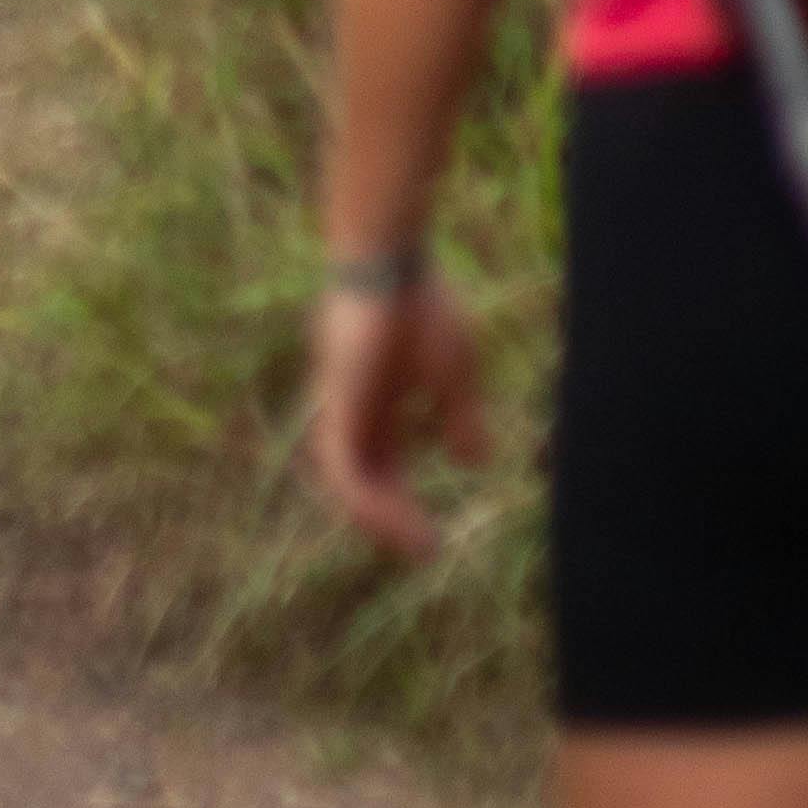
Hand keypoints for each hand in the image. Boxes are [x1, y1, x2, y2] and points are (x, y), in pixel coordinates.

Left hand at [309, 276, 489, 563]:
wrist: (391, 258)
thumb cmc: (422, 302)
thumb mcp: (453, 372)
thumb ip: (461, 417)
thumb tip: (474, 462)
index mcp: (376, 400)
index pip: (380, 467)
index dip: (402, 504)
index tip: (433, 537)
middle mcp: (351, 410)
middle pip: (363, 481)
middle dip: (393, 520)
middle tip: (428, 550)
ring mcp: (338, 408)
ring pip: (348, 485)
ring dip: (382, 521)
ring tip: (419, 544)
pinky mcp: (334, 405)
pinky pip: (341, 471)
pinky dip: (366, 502)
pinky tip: (397, 519)